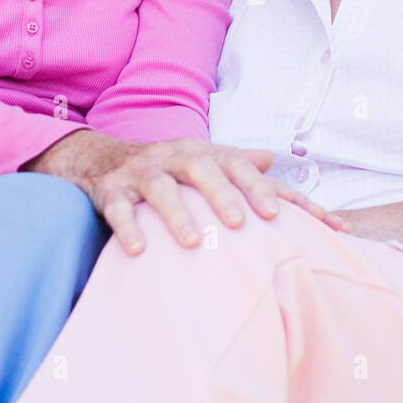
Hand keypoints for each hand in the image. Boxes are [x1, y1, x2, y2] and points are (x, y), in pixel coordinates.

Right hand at [23, 131, 344, 252]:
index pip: (243, 168)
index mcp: (202, 153)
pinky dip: (127, 227)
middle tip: (244, 223)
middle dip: (225, 194)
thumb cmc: (162, 167)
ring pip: (161, 188)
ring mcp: (141, 173)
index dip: (274, 191)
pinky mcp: (109, 191)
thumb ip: (234, 163)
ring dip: (177, 214)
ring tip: (193, 242)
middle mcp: (174, 157)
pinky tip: (138, 249)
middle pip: (203, 169)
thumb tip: (272, 159)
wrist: (96, 158)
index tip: (305, 218)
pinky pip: (117, 209)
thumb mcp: (198, 161)